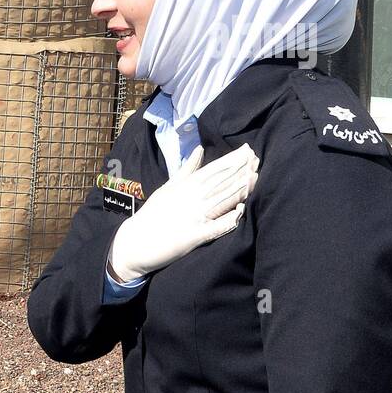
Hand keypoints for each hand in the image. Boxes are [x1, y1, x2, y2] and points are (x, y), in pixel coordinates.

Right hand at [108, 142, 259, 282]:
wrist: (134, 243)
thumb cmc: (152, 215)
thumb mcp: (167, 187)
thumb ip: (186, 169)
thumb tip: (199, 149)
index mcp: (184, 186)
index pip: (212, 170)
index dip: (231, 160)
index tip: (248, 150)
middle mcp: (190, 199)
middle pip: (219, 182)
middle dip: (239, 170)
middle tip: (257, 158)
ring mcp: (193, 217)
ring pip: (220, 200)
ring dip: (238, 189)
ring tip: (255, 177)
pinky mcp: (194, 237)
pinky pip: (214, 228)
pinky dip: (227, 219)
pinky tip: (240, 211)